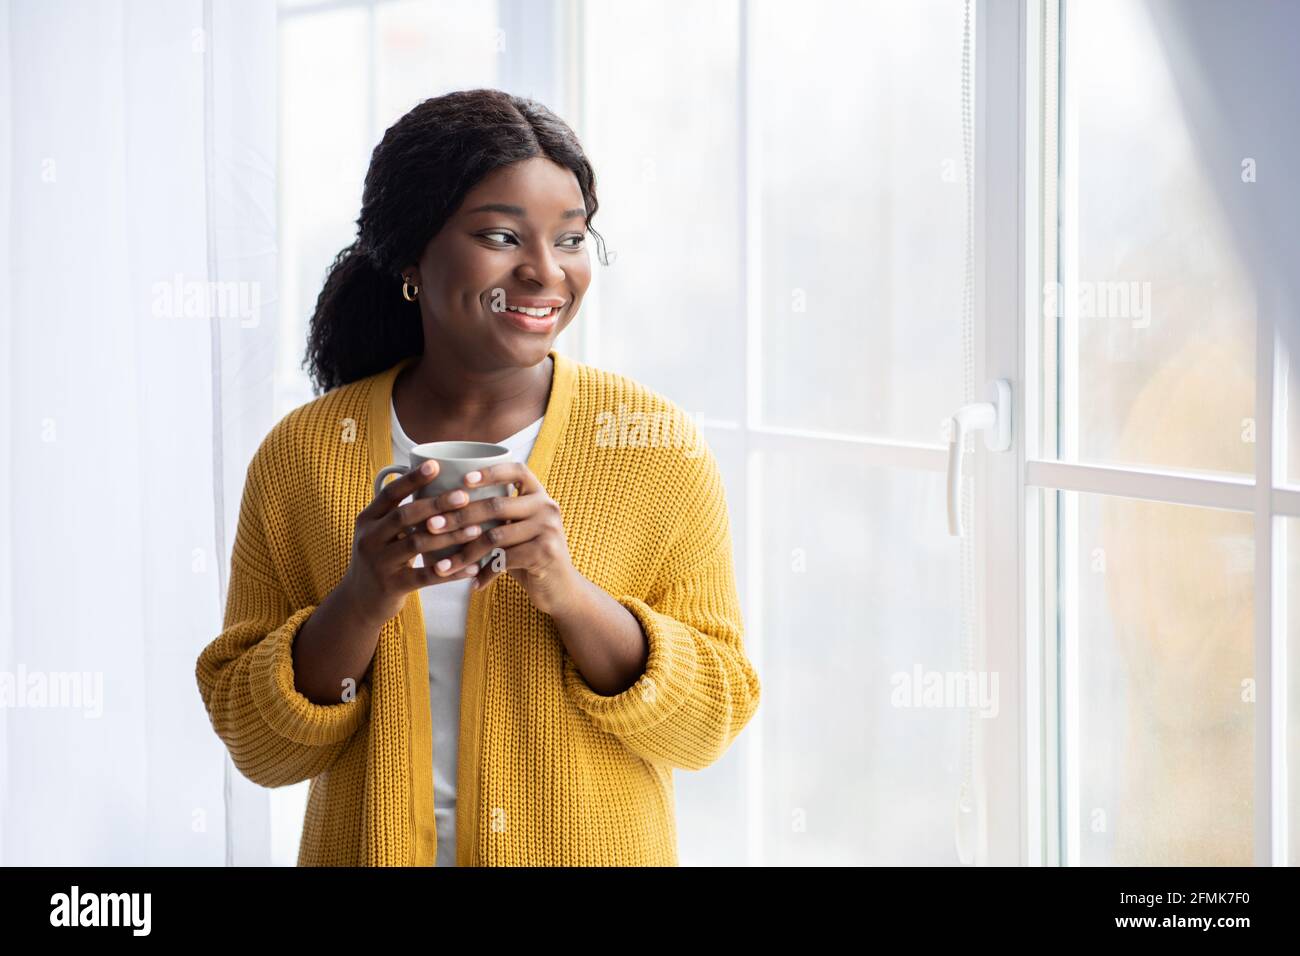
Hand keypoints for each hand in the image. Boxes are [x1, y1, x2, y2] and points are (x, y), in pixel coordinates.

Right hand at [342, 459, 491, 623]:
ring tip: (477, 529)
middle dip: (436, 504)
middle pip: (405, 516)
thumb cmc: (380, 559)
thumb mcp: (379, 533)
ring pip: (417, 544)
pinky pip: (426, 576)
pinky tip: (472, 567)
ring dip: (449, 536)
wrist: (358, 602)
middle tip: (464, 496)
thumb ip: (399, 513)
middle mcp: (369, 539)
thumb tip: (435, 482)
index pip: (389, 494)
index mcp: (367, 520)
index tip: (436, 465)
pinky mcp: (392, 586)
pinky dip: (451, 571)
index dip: (412, 479)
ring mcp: (379, 563)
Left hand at [421, 461, 581, 615]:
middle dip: (459, 516)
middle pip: (496, 505)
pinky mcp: (546, 552)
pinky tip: (471, 582)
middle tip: (431, 526)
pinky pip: (504, 560)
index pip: (516, 470)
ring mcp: (548, 529)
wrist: (561, 589)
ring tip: (444, 565)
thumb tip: (445, 508)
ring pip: (495, 536)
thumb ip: (496, 516)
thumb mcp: (516, 530)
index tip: (462, 480)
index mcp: (539, 494)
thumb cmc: (528, 556)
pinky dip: (484, 573)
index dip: (489, 472)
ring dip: (465, 552)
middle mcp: (547, 506)